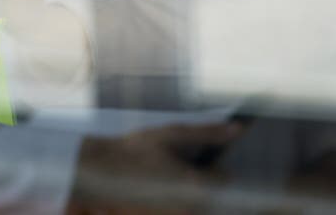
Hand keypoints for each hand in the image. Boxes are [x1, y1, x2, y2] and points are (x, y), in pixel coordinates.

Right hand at [69, 122, 243, 214]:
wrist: (98, 172)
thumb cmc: (134, 151)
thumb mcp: (172, 135)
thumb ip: (208, 132)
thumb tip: (238, 129)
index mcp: (195, 185)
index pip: (226, 180)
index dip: (218, 165)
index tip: (206, 156)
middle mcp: (188, 208)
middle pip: (212, 195)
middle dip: (204, 178)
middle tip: (181, 164)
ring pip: (196, 204)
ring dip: (189, 190)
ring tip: (166, 173)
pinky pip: (180, 208)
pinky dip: (176, 198)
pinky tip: (158, 184)